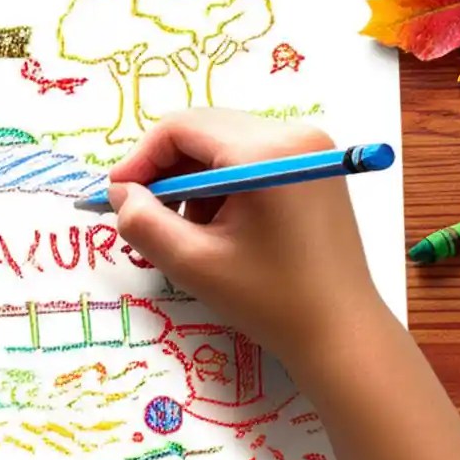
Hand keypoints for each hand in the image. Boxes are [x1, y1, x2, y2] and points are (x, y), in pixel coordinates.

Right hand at [108, 108, 393, 368]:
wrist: (342, 332)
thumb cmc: (270, 300)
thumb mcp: (192, 263)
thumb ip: (142, 221)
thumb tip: (120, 193)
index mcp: (264, 151)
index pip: (180, 127)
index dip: (140, 158)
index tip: (117, 196)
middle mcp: (292, 134)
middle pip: (203, 129)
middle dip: (166, 169)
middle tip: (144, 212)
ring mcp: (310, 147)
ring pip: (224, 142)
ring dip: (194, 179)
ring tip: (189, 228)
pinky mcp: (315, 166)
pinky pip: (250, 156)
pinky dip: (222, 183)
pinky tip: (221, 226)